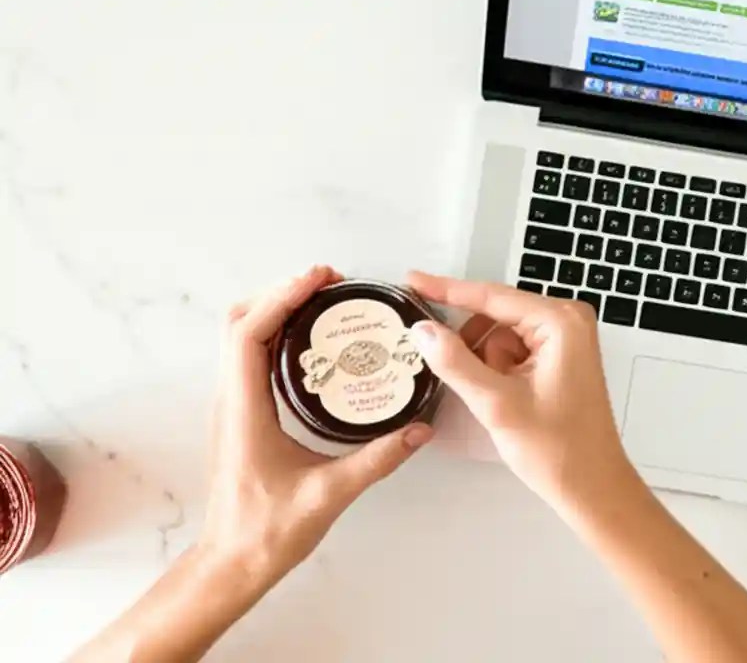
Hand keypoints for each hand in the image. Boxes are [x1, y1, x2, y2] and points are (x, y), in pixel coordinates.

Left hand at [200, 266, 432, 579]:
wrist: (231, 564)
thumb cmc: (267, 533)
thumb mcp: (330, 494)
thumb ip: (378, 459)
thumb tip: (419, 429)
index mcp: (245, 410)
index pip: (249, 333)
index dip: (282, 297)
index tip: (319, 278)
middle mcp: (231, 400)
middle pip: (239, 322)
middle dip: (280, 293)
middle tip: (327, 284)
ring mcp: (233, 407)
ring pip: (240, 338)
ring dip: (275, 310)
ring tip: (322, 302)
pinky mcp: (241, 416)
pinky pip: (249, 359)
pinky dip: (275, 335)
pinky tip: (313, 345)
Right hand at [404, 272, 636, 509]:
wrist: (592, 487)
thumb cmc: (559, 450)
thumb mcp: (497, 404)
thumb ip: (455, 362)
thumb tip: (422, 330)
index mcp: (561, 322)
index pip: (492, 295)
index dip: (448, 290)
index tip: (414, 281)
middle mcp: (567, 321)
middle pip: (495, 315)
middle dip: (474, 348)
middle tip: (474, 384)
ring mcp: (565, 339)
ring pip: (499, 336)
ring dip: (486, 365)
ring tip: (499, 401)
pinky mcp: (559, 358)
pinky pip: (513, 351)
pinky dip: (497, 372)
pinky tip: (504, 399)